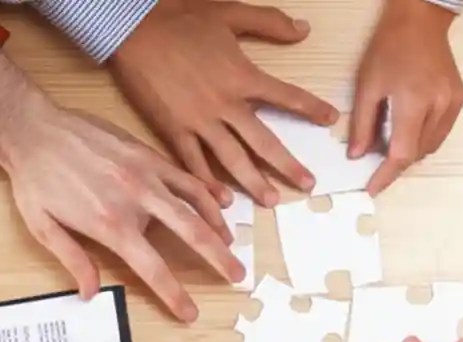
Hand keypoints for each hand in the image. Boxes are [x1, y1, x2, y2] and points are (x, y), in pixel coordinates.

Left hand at [0, 51, 241, 321]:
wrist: (32, 128)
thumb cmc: (34, 179)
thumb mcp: (43, 227)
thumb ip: (72, 260)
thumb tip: (91, 293)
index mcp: (110, 224)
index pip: (153, 269)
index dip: (174, 294)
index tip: (191, 313)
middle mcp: (135, 199)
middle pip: (190, 234)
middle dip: (218, 259)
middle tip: (238, 276)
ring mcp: (146, 173)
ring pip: (196, 202)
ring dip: (218, 226)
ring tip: (232, 244)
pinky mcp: (147, 153)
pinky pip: (185, 175)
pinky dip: (206, 191)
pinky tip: (220, 202)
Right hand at [109, 0, 338, 206]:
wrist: (131, 29)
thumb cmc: (178, 18)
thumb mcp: (227, 12)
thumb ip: (268, 22)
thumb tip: (304, 29)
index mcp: (242, 76)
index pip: (286, 96)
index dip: (311, 108)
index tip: (331, 119)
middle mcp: (225, 104)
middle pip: (264, 141)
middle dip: (287, 165)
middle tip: (308, 184)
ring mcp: (198, 121)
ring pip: (232, 159)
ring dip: (253, 182)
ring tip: (271, 201)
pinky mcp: (172, 130)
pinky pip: (193, 163)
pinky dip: (206, 183)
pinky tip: (220, 202)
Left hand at [351, 0, 462, 195]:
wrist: (420, 22)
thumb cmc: (389, 48)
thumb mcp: (367, 85)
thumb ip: (363, 124)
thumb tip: (357, 155)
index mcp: (413, 102)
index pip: (401, 153)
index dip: (386, 176)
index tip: (373, 188)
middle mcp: (438, 106)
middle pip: (416, 153)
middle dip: (395, 163)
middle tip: (376, 163)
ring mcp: (453, 104)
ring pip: (431, 147)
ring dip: (411, 152)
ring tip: (393, 142)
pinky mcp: (459, 101)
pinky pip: (441, 133)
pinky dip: (424, 139)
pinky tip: (411, 128)